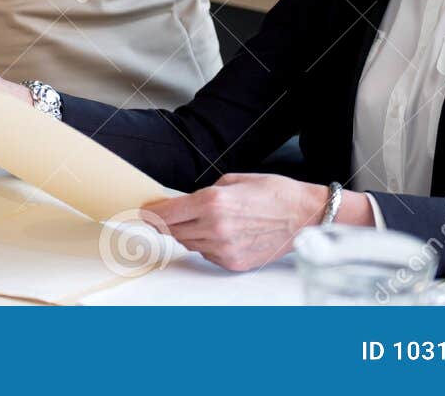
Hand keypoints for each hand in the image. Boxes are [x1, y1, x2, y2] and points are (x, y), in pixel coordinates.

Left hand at [142, 173, 364, 271]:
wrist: (303, 215)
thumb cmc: (272, 193)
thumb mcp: (232, 181)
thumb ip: (203, 194)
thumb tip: (183, 205)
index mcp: (212, 202)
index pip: (167, 213)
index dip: (150, 213)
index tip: (141, 212)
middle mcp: (215, 228)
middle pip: (173, 231)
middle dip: (167, 223)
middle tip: (165, 215)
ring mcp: (224, 249)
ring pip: (189, 243)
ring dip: (188, 232)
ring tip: (205, 220)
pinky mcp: (233, 263)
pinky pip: (208, 254)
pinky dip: (207, 244)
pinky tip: (222, 233)